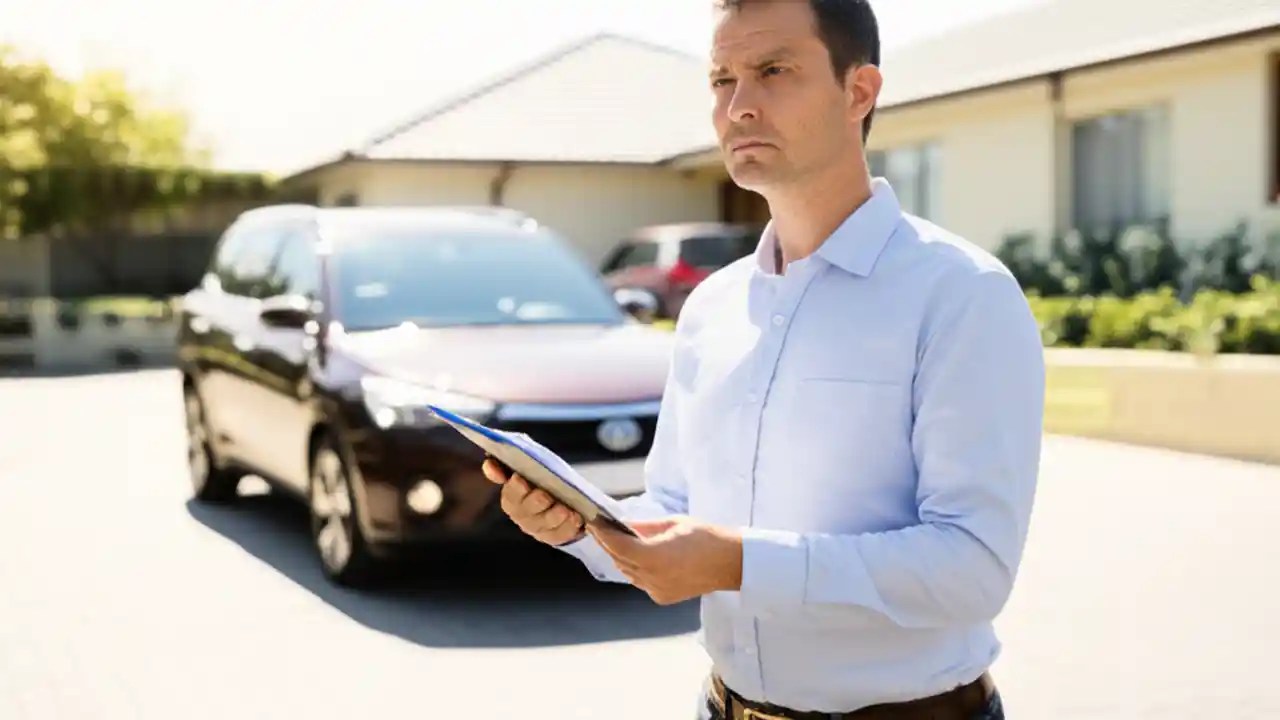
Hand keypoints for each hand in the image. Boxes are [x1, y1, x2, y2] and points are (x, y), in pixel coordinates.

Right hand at [482, 458, 585, 546]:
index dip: (515, 487)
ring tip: (566, 510)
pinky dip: (568, 527)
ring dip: (555, 517)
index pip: (510, 494)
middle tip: (546, 495)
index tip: (520, 478)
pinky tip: (576, 518)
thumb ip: (507, 466)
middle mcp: (521, 516)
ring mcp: (537, 528)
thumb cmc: (539, 480)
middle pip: (527, 512)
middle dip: (536, 502)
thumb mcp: (526, 469)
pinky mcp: (553, 536)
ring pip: (544, 525)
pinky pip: (559, 535)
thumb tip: (489, 464)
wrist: (558, 497)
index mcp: (511, 498)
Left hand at [588, 516, 742, 604]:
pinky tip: (645, 558)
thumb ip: (644, 527)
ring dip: (623, 558)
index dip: (602, 534)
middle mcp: (651, 577)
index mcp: (653, 556)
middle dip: (610, 544)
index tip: (594, 523)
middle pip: (619, 560)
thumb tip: (623, 524)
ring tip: (622, 541)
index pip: (617, 546)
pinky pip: (642, 582)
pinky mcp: (663, 597)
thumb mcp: (673, 523)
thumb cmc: (705, 537)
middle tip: (603, 528)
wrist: (731, 562)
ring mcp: (656, 590)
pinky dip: (639, 570)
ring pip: (629, 573)